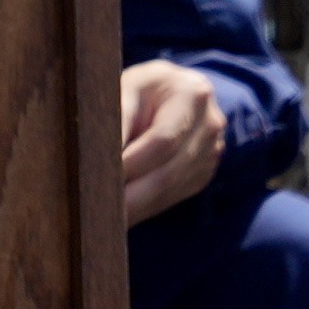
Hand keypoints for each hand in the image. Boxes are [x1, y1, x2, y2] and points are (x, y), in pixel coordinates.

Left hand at [115, 62, 228, 226]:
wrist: (173, 92)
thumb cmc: (141, 89)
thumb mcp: (127, 88)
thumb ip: (118, 116)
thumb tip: (97, 153)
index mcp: (191, 93)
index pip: (162, 139)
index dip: (131, 163)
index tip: (102, 180)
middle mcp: (210, 125)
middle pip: (169, 171)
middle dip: (133, 196)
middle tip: (102, 213)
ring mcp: (212, 152)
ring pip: (171, 188)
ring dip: (139, 207)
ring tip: (106, 219)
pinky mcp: (204, 172)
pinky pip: (175, 195)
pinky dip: (149, 206)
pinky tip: (126, 214)